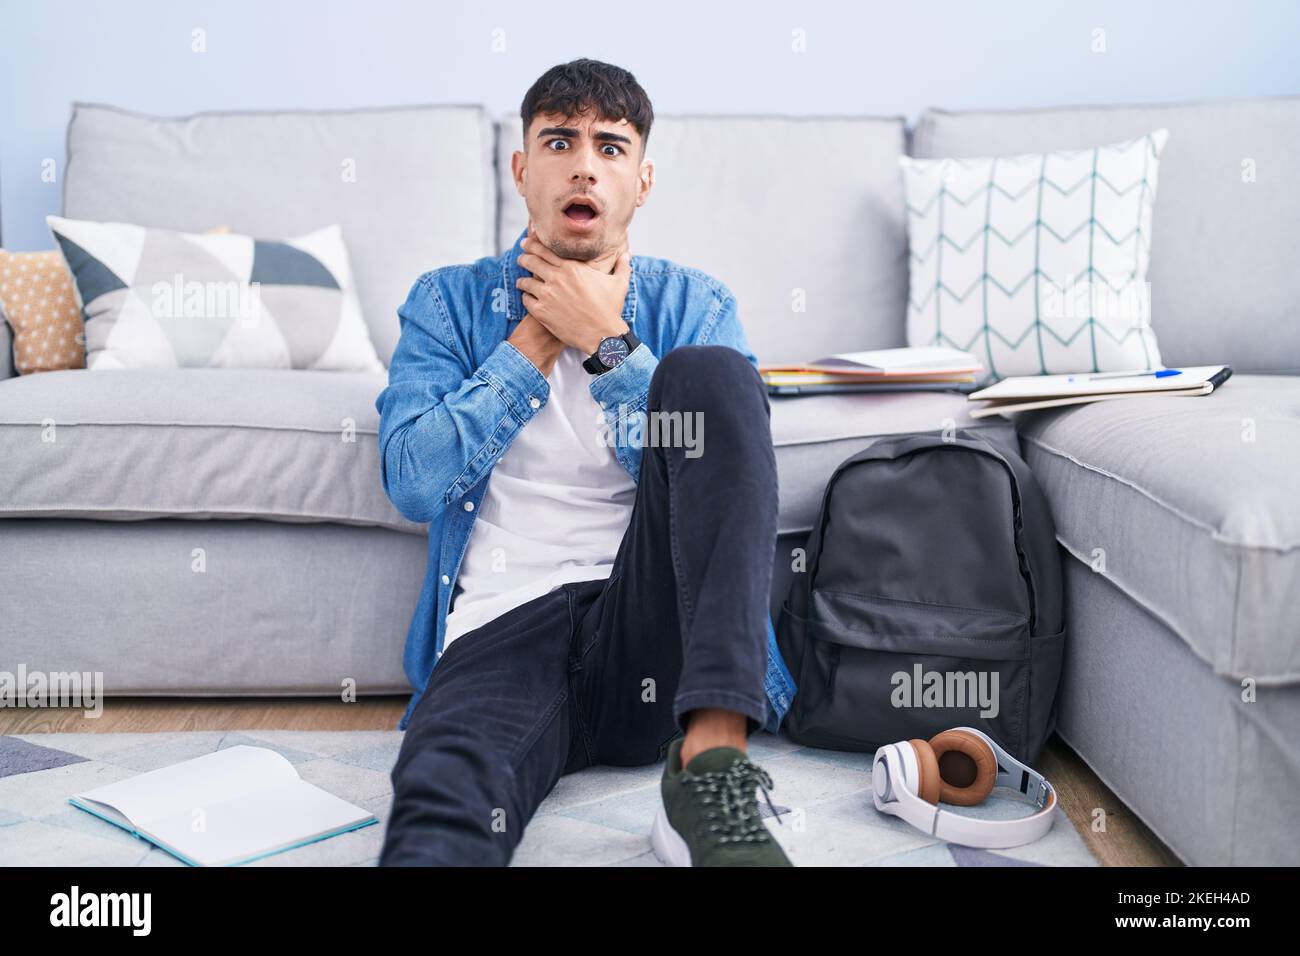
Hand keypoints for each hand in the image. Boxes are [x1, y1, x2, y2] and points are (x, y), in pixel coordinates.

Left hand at [516, 221, 631, 354]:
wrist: (602, 335)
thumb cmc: (611, 309)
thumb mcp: (619, 284)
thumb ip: (622, 265)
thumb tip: (627, 253)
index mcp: (572, 268)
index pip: (545, 250)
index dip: (533, 244)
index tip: (527, 243)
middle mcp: (557, 278)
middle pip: (531, 261)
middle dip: (524, 257)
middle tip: (521, 257)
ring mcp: (547, 295)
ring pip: (526, 281)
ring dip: (522, 280)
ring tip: (521, 281)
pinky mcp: (542, 312)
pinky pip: (526, 300)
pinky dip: (525, 297)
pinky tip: (527, 298)